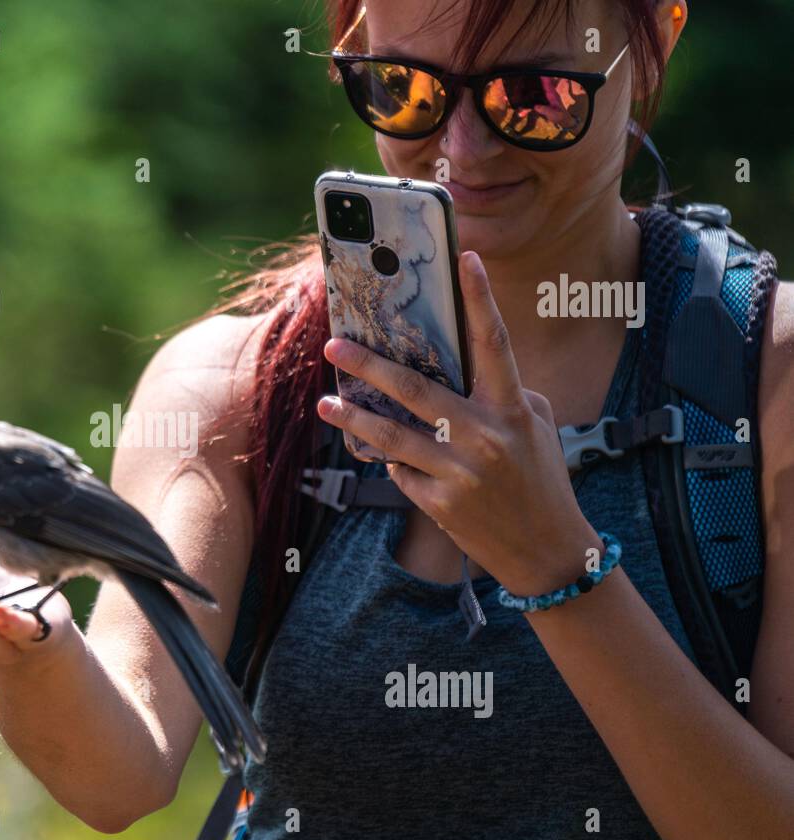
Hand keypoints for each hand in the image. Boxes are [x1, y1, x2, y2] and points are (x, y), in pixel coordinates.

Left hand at [318, 250, 601, 595]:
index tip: (465, 257)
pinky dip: (394, 462)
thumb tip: (447, 368)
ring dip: (353, 418)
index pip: (494, 342)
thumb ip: (496, 394)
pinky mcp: (440, 503)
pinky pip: (402, 471)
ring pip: (392, 436)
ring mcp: (460, 472)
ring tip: (325, 405)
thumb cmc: (538, 478)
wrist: (546, 551)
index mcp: (512, 408)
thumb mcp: (531, 427)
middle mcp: (485, 436)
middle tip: (334, 347)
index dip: (481, 297)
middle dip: (369, 366)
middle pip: (415, 391)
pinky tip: (389, 458)